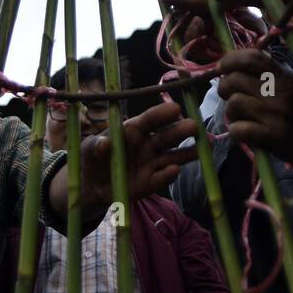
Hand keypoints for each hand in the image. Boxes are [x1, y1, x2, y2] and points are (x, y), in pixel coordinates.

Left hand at [79, 101, 198, 218]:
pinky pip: (160, 178)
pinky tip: (175, 170)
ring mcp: (150, 164)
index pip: (150, 120)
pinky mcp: (149, 183)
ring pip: (171, 156)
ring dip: (186, 152)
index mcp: (133, 130)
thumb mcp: (89, 149)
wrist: (91, 184)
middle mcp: (146, 145)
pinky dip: (167, 175)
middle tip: (194, 126)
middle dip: (180, 131)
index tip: (176, 108)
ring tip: (202, 148)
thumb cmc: (93, 156)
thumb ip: (96, 145)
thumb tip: (104, 144)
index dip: (162, 114)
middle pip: (166, 136)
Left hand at [216, 49, 292, 179]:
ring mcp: (278, 113)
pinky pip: (239, 129)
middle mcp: (281, 91)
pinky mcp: (275, 136)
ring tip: (241, 117)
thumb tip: (233, 65)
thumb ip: (268, 75)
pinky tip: (245, 133)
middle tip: (229, 96)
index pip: (252, 57)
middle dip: (224, 88)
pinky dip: (236, 131)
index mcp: (285, 75)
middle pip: (234, 80)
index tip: (222, 68)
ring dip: (231, 112)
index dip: (230, 60)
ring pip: (233, 103)